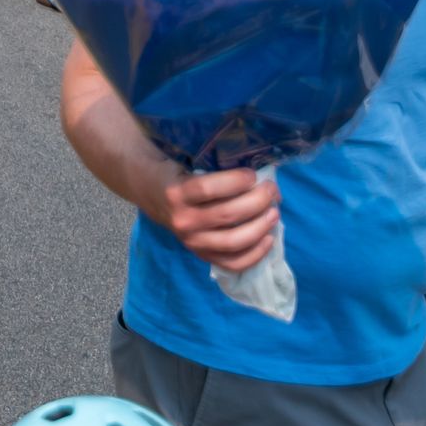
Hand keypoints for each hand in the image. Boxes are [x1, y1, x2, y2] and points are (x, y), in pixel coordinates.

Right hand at [150, 167, 280, 270]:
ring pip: (234, 241)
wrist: (152, 193)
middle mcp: (183, 220)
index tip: (253, 174)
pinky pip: (233, 263)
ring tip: (274, 213)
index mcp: (177, 193)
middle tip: (271, 190)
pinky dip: (255, 254)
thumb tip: (260, 177)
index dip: (236, 181)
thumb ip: (216, 166)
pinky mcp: (202, 255)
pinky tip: (268, 239)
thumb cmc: (177, 172)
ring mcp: (192, 242)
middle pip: (227, 215)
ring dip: (260, 227)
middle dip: (258, 201)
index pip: (208, 188)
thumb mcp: (187, 161)